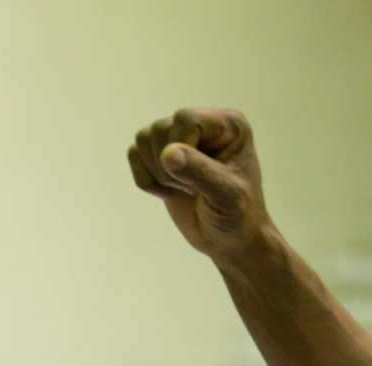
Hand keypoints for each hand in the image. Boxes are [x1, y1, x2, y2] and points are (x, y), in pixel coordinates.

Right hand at [127, 108, 271, 262]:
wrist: (228, 240)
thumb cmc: (237, 217)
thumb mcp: (226, 197)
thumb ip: (199, 172)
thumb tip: (167, 154)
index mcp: (228, 125)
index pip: (185, 119)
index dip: (180, 150)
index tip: (197, 182)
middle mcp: (203, 123)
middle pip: (160, 128)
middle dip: (167, 168)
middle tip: (193, 190)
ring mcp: (180, 136)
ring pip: (143, 138)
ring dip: (156, 174)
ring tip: (183, 190)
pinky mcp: (161, 155)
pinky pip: (134, 154)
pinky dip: (145, 180)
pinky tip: (170, 192)